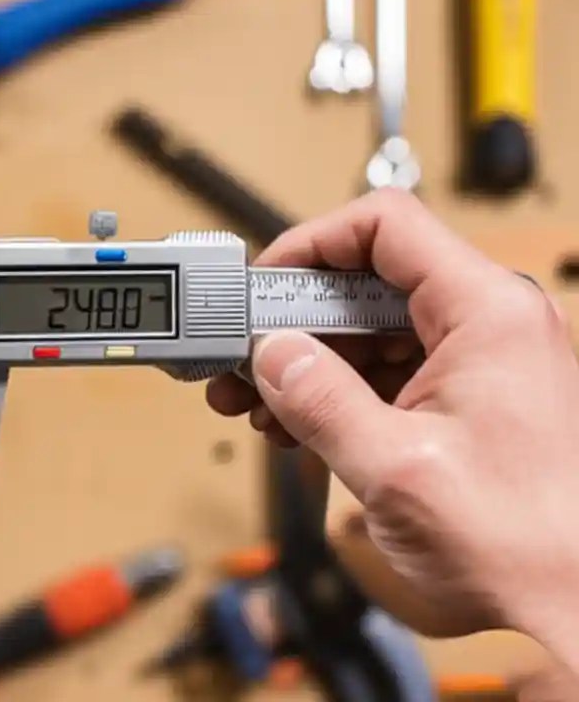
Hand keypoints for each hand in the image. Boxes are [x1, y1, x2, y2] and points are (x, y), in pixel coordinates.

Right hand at [205, 190, 578, 671]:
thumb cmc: (529, 543)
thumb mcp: (393, 467)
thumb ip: (320, 400)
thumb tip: (272, 354)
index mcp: (486, 313)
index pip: (384, 227)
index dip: (310, 244)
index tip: (262, 285)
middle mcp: (489, 325)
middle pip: (368, 282)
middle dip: (293, 321)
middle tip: (241, 357)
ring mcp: (482, 364)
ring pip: (372, 331)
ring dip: (308, 363)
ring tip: (256, 401)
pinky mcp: (471, 402)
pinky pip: (390, 373)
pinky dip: (337, 394)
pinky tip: (297, 426)